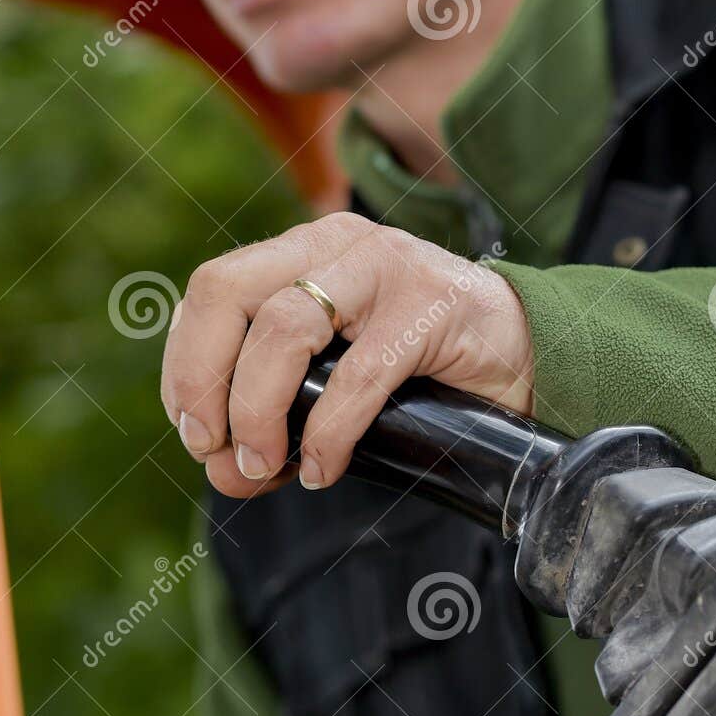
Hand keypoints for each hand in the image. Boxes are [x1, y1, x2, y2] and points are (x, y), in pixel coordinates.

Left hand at [161, 212, 533, 497]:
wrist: (530, 356)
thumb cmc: (423, 373)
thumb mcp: (332, 385)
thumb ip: (273, 422)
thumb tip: (221, 472)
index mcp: (302, 251)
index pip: (210, 290)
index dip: (185, 365)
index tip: (195, 431)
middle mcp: (335, 243)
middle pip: (225, 291)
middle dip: (202, 378)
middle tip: (215, 447)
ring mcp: (384, 264)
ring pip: (282, 327)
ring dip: (257, 409)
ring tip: (266, 463)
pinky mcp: (430, 304)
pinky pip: (357, 375)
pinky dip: (328, 433)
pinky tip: (324, 468)